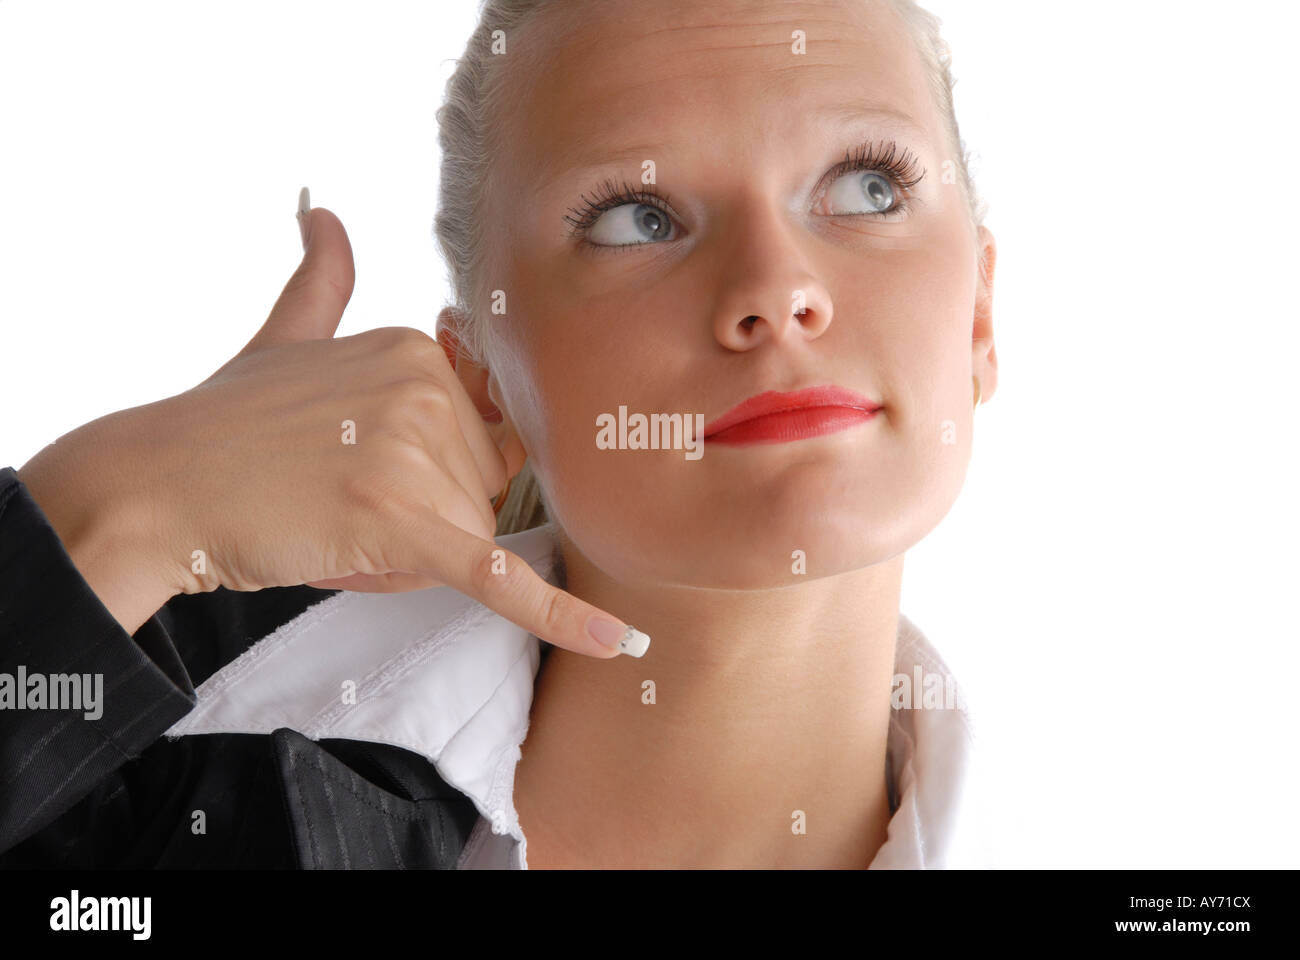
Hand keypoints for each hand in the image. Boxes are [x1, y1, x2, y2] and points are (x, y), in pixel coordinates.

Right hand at [24, 194, 642, 657]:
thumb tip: (321, 211)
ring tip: (328, 527)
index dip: (426, 474)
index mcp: (420, 350)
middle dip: (423, 519)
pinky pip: (498, 578)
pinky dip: (556, 616)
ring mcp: (418, 455)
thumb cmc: (221, 423)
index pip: (479, 439)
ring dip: (407, 560)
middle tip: (334, 505)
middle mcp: (430, 391)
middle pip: (478, 492)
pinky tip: (616, 642)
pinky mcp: (407, 525)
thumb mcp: (285, 338)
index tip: (357, 468)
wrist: (155, 487)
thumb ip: (320, 279)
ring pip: (468, 543)